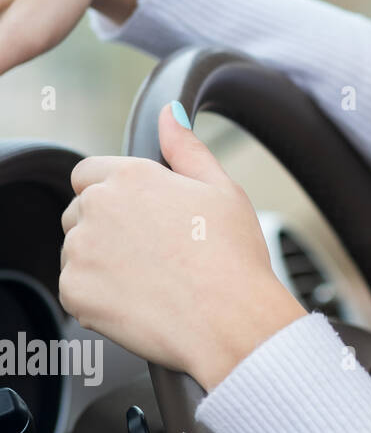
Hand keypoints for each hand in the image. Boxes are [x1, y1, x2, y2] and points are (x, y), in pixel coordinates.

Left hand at [59, 101, 307, 390]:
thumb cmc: (233, 255)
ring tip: (151, 278)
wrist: (230, 320)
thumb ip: (187, 148)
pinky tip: (140, 300)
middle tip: (154, 251)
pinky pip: (76, 289)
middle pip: (79, 211)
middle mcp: (97, 207)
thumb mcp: (222, 189)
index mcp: (130, 176)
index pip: (89, 173)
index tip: (142, 217)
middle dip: (106, 226)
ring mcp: (80, 251)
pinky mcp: (74, 292)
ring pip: (77, 250)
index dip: (115, 193)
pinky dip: (100, 296)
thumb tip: (170, 113)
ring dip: (101, 260)